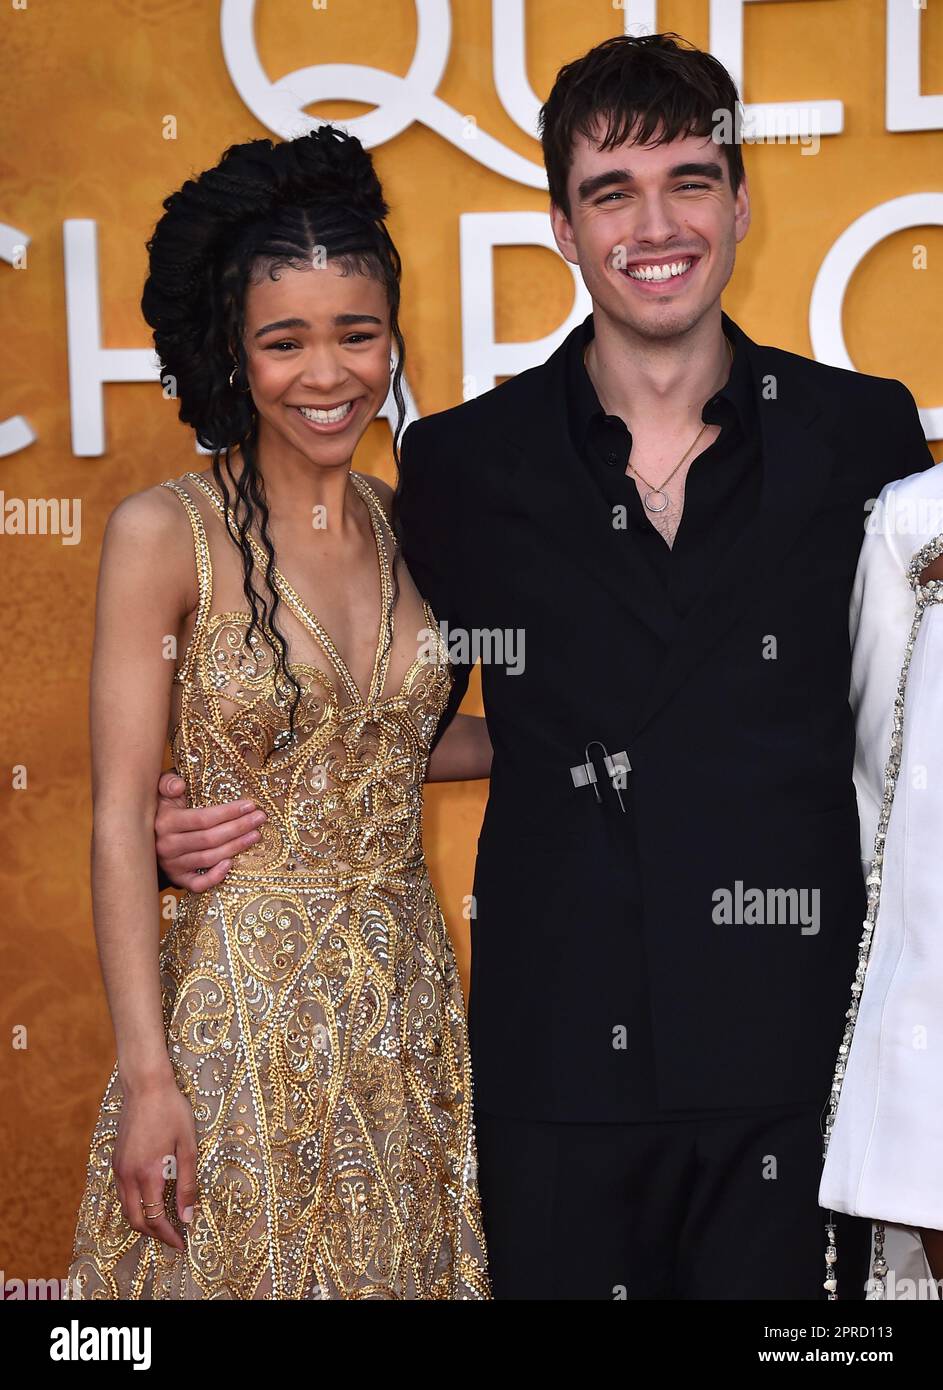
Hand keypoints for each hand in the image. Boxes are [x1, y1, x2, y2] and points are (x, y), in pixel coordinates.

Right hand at [112, 1072, 199, 1252]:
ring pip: (126, 1208)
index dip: (168, 1235)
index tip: (182, 1243)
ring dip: (143, 1221)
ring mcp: (118, 1168)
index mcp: (147, 1173)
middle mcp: (127, 1175)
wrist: (146, 1085)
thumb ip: (187, 1183)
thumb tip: (188, 1216)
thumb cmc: (171, 1111)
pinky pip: (122, 1193)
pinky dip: (135, 1205)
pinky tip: (150, 1200)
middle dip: (154, 1234)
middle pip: (135, 1220)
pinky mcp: (116, 1160)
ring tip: (164, 1223)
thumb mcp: (188, 1146)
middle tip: (174, 1237)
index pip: (154, 1218)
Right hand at [155, 770, 265, 891]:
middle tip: (260, 818)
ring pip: (209, 858)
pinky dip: (215, 877)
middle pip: (210, 838)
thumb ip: (168, 783)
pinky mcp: (177, 879)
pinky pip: (197, 884)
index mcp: (165, 822)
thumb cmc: (162, 810)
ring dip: (235, 847)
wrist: (145, 836)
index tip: (250, 805)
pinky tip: (231, 864)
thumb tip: (179, 785)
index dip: (229, 812)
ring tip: (255, 835)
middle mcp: (167, 846)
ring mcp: (172, 865)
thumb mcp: (161, 792)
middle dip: (239, 827)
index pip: (203, 818)